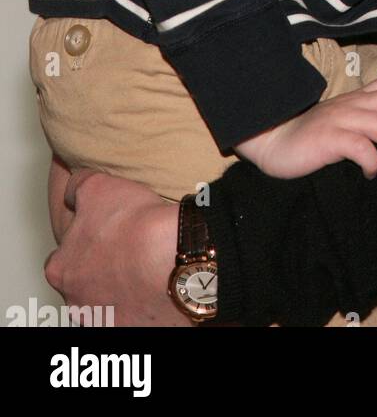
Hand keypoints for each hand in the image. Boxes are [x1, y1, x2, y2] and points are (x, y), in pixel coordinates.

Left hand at [44, 167, 186, 326]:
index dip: (83, 241)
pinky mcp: (132, 331)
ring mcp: (104, 321)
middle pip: (82, 284)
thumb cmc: (134, 226)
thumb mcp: (99, 186)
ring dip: (119, 289)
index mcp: (61, 269)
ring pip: (106, 304)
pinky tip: (156, 287)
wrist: (174, 259)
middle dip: (99, 270)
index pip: (61, 257)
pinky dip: (141, 305)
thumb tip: (74, 189)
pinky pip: (132, 317)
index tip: (103, 232)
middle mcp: (76, 302)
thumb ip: (78, 187)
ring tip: (146, 269)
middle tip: (127, 251)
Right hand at [234, 73, 376, 181]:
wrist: (271, 142)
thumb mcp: (342, 122)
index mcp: (355, 97)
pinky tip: (371, 173)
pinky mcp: (326, 138)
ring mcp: (338, 119)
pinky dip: (374, 162)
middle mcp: (350, 103)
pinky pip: (360, 146)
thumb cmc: (310, 138)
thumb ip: (366, 123)